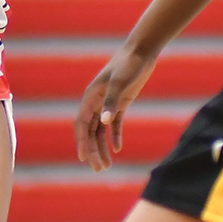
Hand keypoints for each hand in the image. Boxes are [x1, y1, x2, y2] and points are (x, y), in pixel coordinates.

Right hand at [75, 45, 158, 171]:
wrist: (141, 52)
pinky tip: (117, 149)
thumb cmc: (128, 65)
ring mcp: (108, 103)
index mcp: (90, 97)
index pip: (81, 125)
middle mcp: (96, 101)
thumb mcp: (120, 83)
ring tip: (107, 165)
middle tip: (99, 169)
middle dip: (92, 150)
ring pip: (100, 130)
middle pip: (90, 131)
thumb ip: (112, 102)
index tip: (83, 159)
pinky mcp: (121, 102)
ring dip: (102, 147)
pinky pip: (114, 124)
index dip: (81, 142)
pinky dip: (114, 136)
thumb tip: (104, 123)